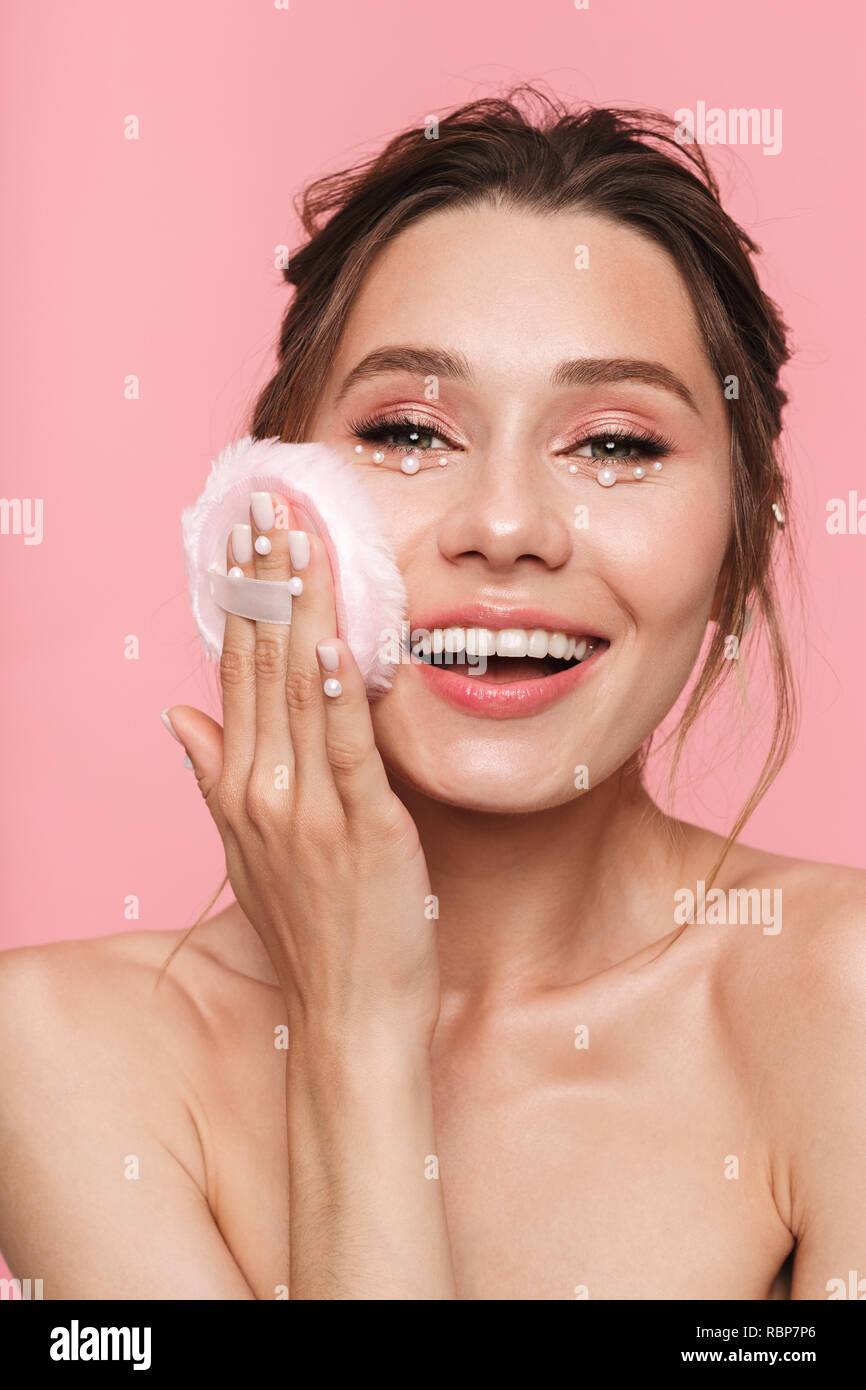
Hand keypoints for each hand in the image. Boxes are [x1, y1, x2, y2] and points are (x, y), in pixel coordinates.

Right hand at [164, 490, 438, 1043]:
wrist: (348, 1015)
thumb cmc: (311, 929)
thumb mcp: (246, 848)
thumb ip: (214, 774)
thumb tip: (177, 714)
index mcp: (240, 786)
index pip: (235, 669)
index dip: (242, 595)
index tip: (246, 532)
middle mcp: (263, 789)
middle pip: (261, 663)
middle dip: (266, 577)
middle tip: (272, 500)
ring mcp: (310, 809)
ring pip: (302, 689)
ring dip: (303, 609)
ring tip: (303, 538)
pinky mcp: (365, 829)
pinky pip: (350, 749)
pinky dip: (346, 694)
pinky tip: (342, 641)